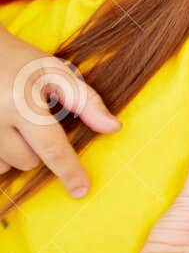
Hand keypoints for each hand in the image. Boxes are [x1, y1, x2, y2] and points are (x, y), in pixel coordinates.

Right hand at [0, 27, 119, 196]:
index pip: (51, 148)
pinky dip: (0, 155)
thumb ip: (86, 101)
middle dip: (39, 149)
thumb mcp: (57, 72)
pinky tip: (3, 133)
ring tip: (15, 124)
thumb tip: (113, 128)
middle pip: (29, 161)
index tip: (81, 190)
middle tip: (35, 122)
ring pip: (6, 166)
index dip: (69, 171)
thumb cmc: (20, 62)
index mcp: (21, 104)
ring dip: (16, 153)